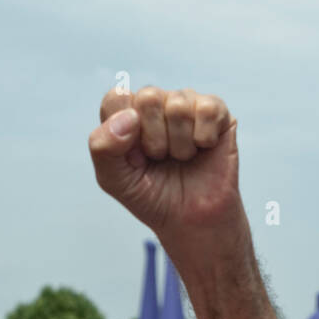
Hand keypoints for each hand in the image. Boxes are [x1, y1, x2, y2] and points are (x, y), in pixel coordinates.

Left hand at [89, 86, 239, 244]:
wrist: (192, 221)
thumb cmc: (153, 197)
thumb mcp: (114, 180)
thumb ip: (102, 148)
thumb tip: (130, 117)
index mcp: (127, 114)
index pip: (117, 98)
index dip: (124, 131)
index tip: (134, 158)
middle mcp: (157, 103)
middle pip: (149, 97)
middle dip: (154, 140)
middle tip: (161, 159)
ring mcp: (186, 103)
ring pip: (178, 106)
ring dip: (179, 145)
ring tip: (182, 158)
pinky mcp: (216, 111)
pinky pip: (207, 110)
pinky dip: (203, 139)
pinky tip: (203, 149)